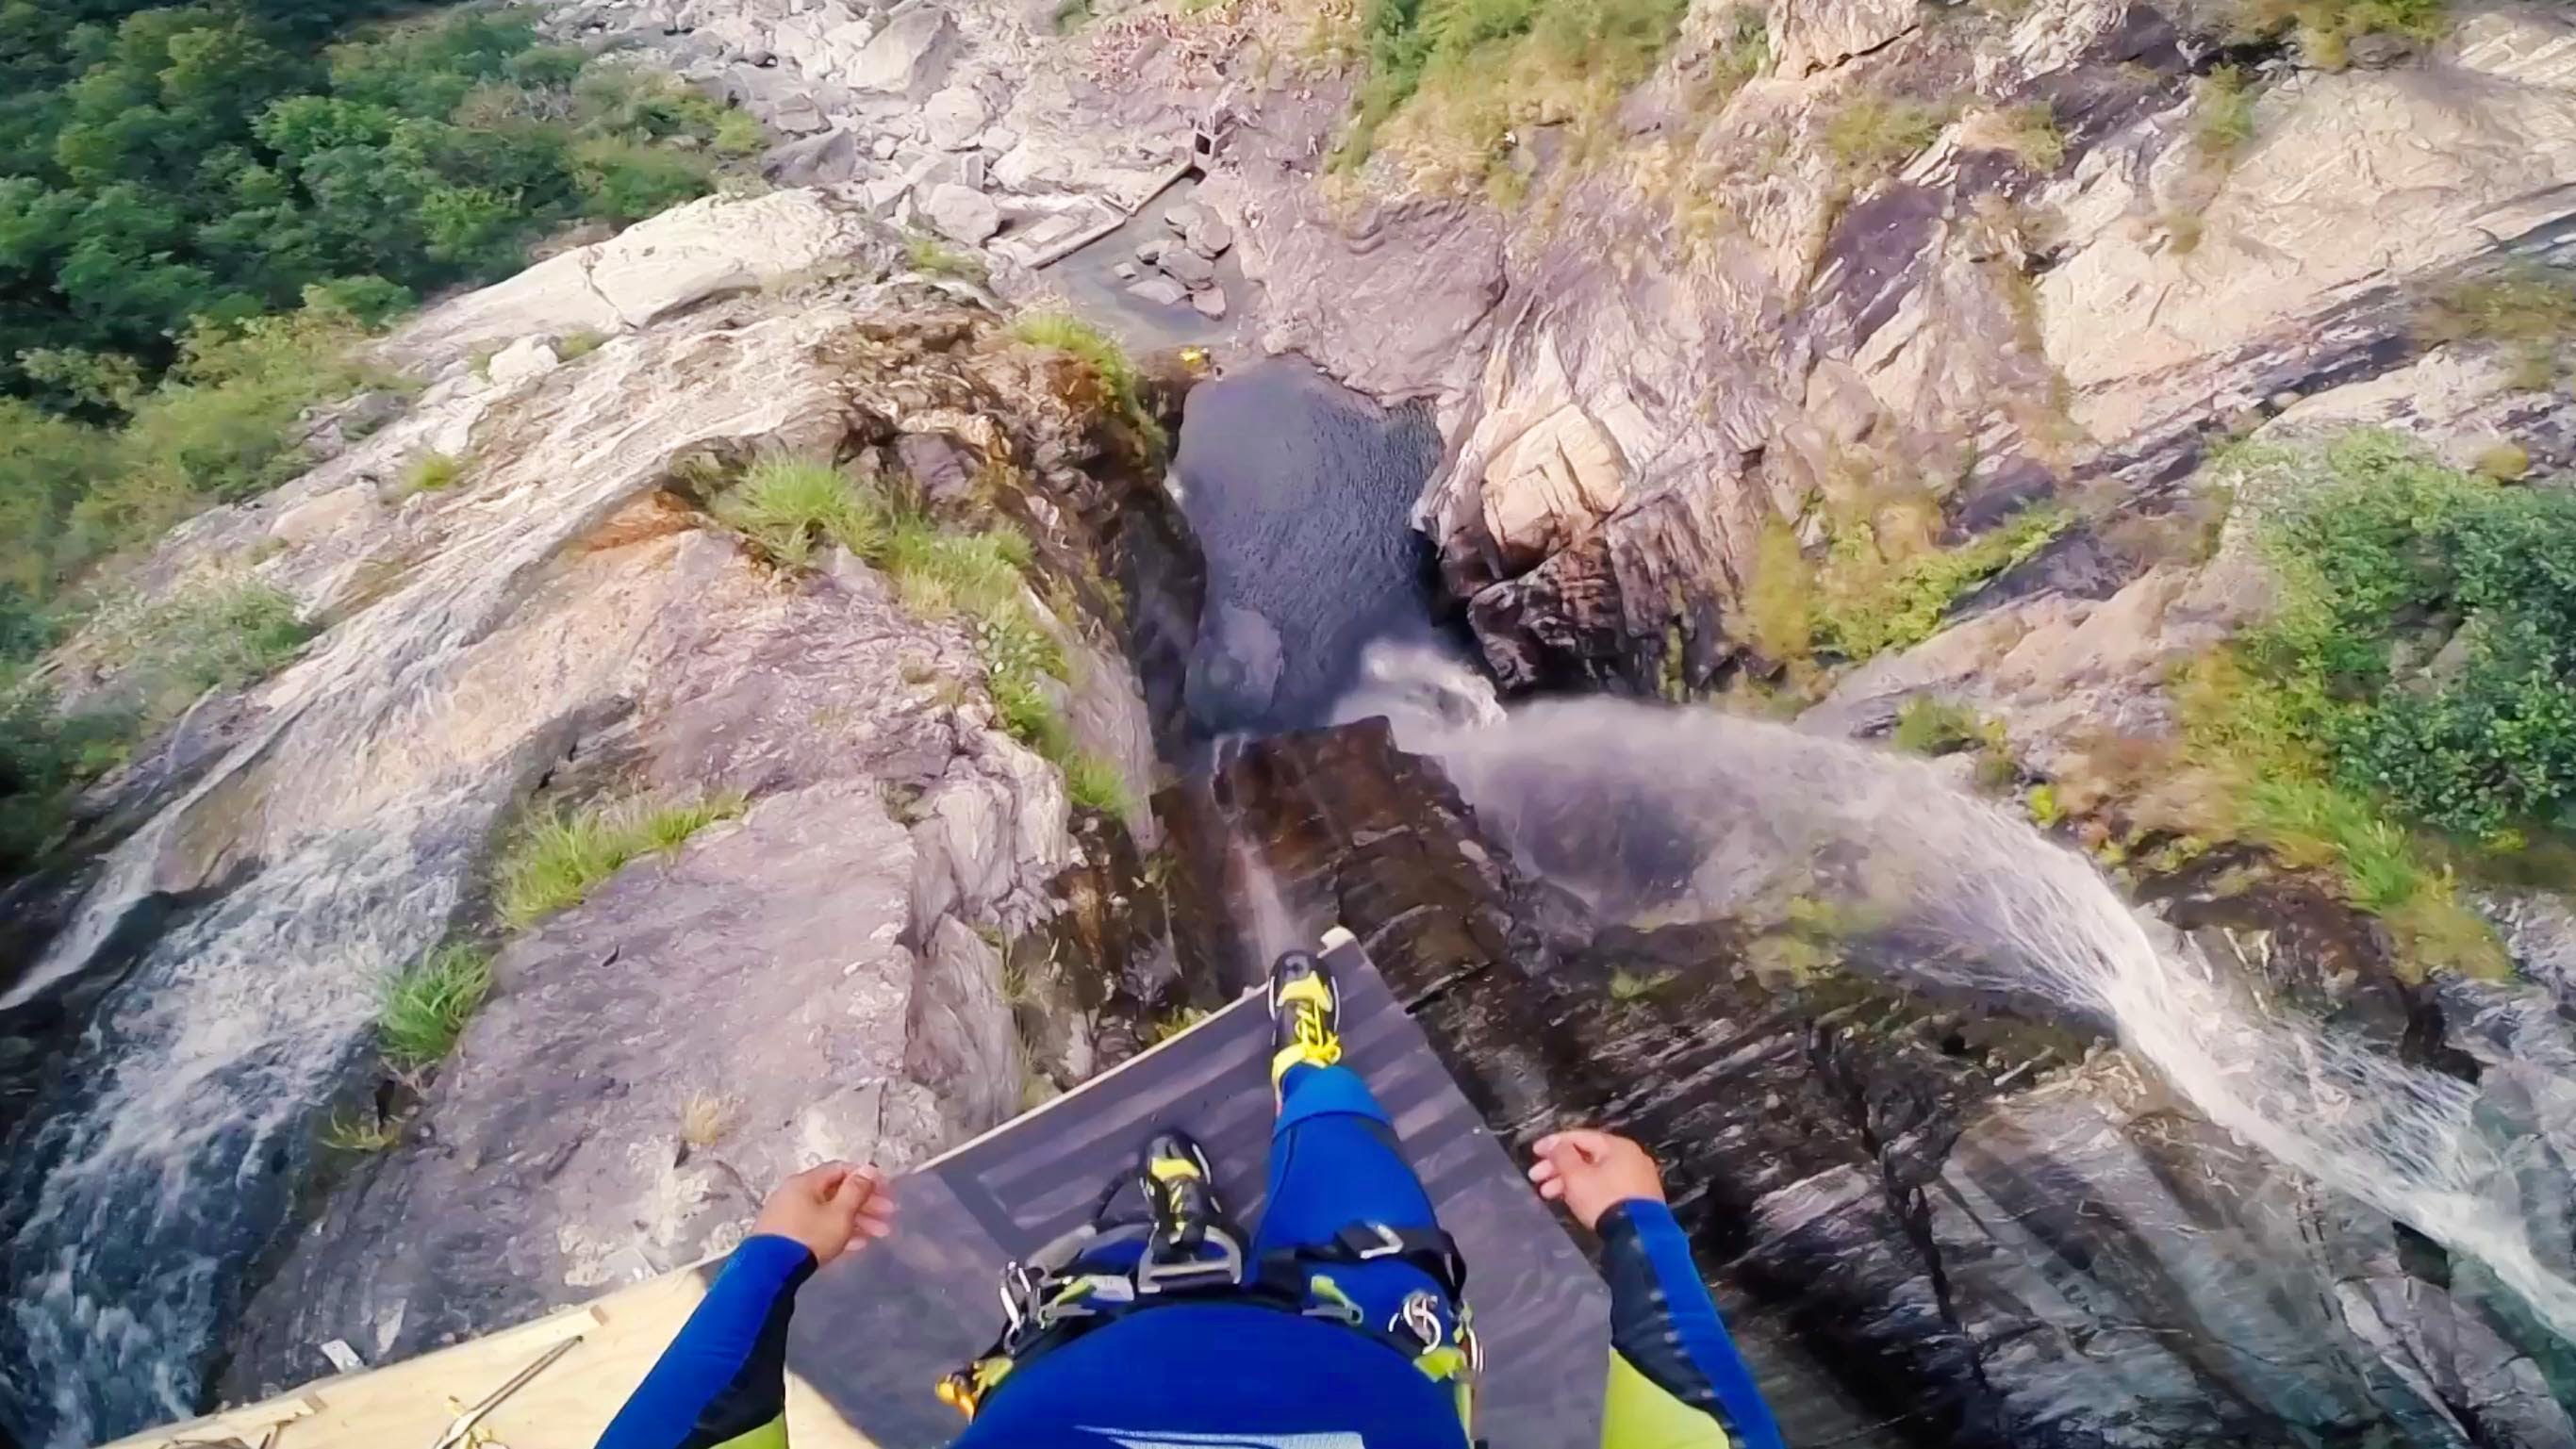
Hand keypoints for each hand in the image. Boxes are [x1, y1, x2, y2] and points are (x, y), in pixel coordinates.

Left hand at [748, 1162, 895, 1265]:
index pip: (842, 1169)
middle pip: (836, 1192)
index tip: (887, 1192)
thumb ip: (857, 1190)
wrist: (769, 1271)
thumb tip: (868, 1168)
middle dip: (866, 1204)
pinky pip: (818, 1227)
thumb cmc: (810, 1236)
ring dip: (856, 1220)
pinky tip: (857, 1245)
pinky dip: (838, 1232)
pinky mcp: (785, 1237)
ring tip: (880, 1234)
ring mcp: (788, 1216)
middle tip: (889, 1216)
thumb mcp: (840, 1213)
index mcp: (806, 1182)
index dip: (867, 1178)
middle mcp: (795, 1194)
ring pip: (829, 1212)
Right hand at [1528, 1129, 1663, 1230]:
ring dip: (1568, 1181)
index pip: (1579, 1136)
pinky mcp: (1638, 1198)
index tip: (1534, 1152)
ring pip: (1595, 1173)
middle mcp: (1630, 1157)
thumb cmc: (1604, 1200)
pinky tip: (1570, 1200)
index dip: (1553, 1143)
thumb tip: (1556, 1144)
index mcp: (1617, 1146)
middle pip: (1587, 1156)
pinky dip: (1586, 1190)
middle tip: (1536, 1177)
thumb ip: (1562, 1155)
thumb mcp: (1576, 1176)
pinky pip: (1606, 1186)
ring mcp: (1637, 1178)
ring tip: (1547, 1194)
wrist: (1638, 1235)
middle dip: (1558, 1167)